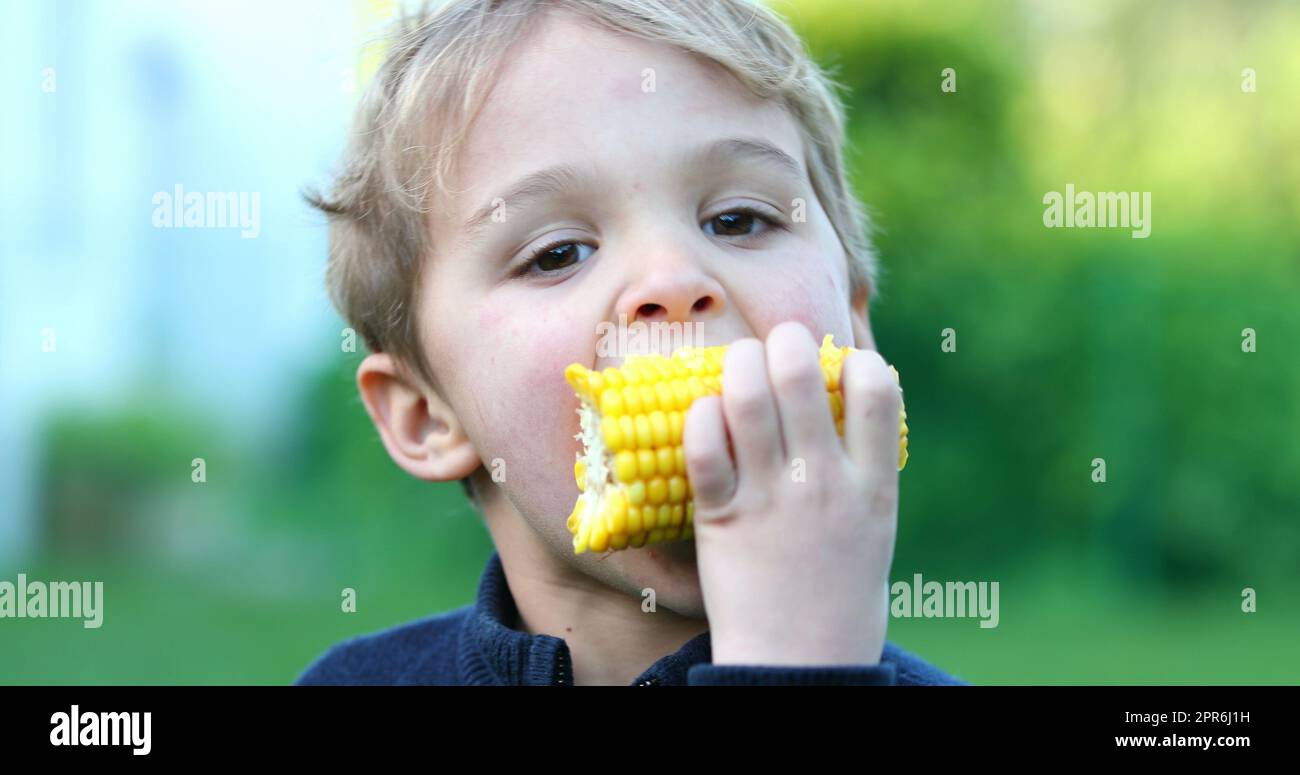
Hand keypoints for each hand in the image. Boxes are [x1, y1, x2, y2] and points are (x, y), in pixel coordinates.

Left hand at [683, 320, 900, 665]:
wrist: (802, 664)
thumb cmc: (840, 597)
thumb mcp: (874, 529)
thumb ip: (861, 473)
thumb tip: (844, 415)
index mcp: (873, 486)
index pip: (878, 388)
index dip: (856, 360)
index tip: (839, 365)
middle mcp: (825, 482)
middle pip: (802, 373)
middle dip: (785, 340)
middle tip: (775, 346)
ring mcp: (772, 498)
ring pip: (748, 396)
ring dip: (738, 364)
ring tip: (737, 368)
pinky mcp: (723, 518)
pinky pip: (704, 445)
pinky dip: (701, 416)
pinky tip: (706, 415)